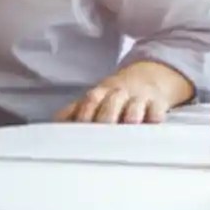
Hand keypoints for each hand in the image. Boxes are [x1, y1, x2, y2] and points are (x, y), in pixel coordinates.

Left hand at [54, 61, 192, 123]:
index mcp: (99, 94)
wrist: (146, 78)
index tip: (80, 129)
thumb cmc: (113, 97)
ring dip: (131, 114)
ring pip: (134, 105)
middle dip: (107, 115)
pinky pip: (157, 110)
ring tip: (127, 125)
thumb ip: (72, 112)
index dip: (84, 114)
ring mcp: (139, 99)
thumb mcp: (94, 100)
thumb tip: (52, 126)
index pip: (90, 101)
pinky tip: (151, 125)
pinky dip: (155, 117)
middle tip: (102, 131)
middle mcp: (118, 95)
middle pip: (111, 101)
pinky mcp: (158, 104)